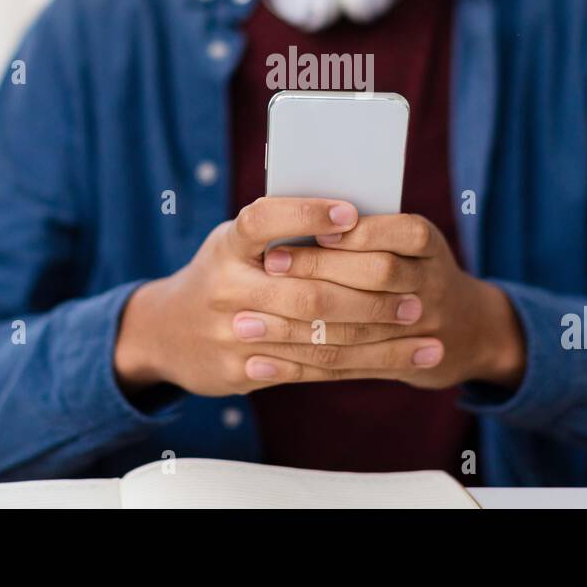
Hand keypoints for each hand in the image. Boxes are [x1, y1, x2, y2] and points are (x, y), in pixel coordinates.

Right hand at [114, 197, 445, 396]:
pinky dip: (360, 366)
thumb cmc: (223, 272)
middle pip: (307, 292)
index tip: (350, 214)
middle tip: (415, 295)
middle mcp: (225, 287)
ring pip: (316, 338)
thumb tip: (355, 216)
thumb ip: (283, 233)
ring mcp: (231, 334)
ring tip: (422, 330)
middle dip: (368, 295)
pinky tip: (398, 362)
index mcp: (228, 244)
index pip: (264, 220)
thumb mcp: (237, 242)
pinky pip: (310, 371)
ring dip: (377, 337)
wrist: (164, 332)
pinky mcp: (240, 372)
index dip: (306, 214)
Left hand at [257, 213, 526, 389]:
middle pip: (378, 272)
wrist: (469, 329)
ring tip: (245, 322)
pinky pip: (347, 367)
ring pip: (357, 327)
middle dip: (319, 268)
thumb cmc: (413, 270)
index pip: (398, 230)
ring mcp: (423, 325)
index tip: (312, 227)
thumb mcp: (401, 242)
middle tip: (268, 265)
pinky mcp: (403, 363)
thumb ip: (359, 230)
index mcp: (426, 242)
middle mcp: (432, 281)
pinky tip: (258, 365)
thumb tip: (289, 214)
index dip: (357, 230)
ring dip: (296, 326)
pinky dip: (298, 367)